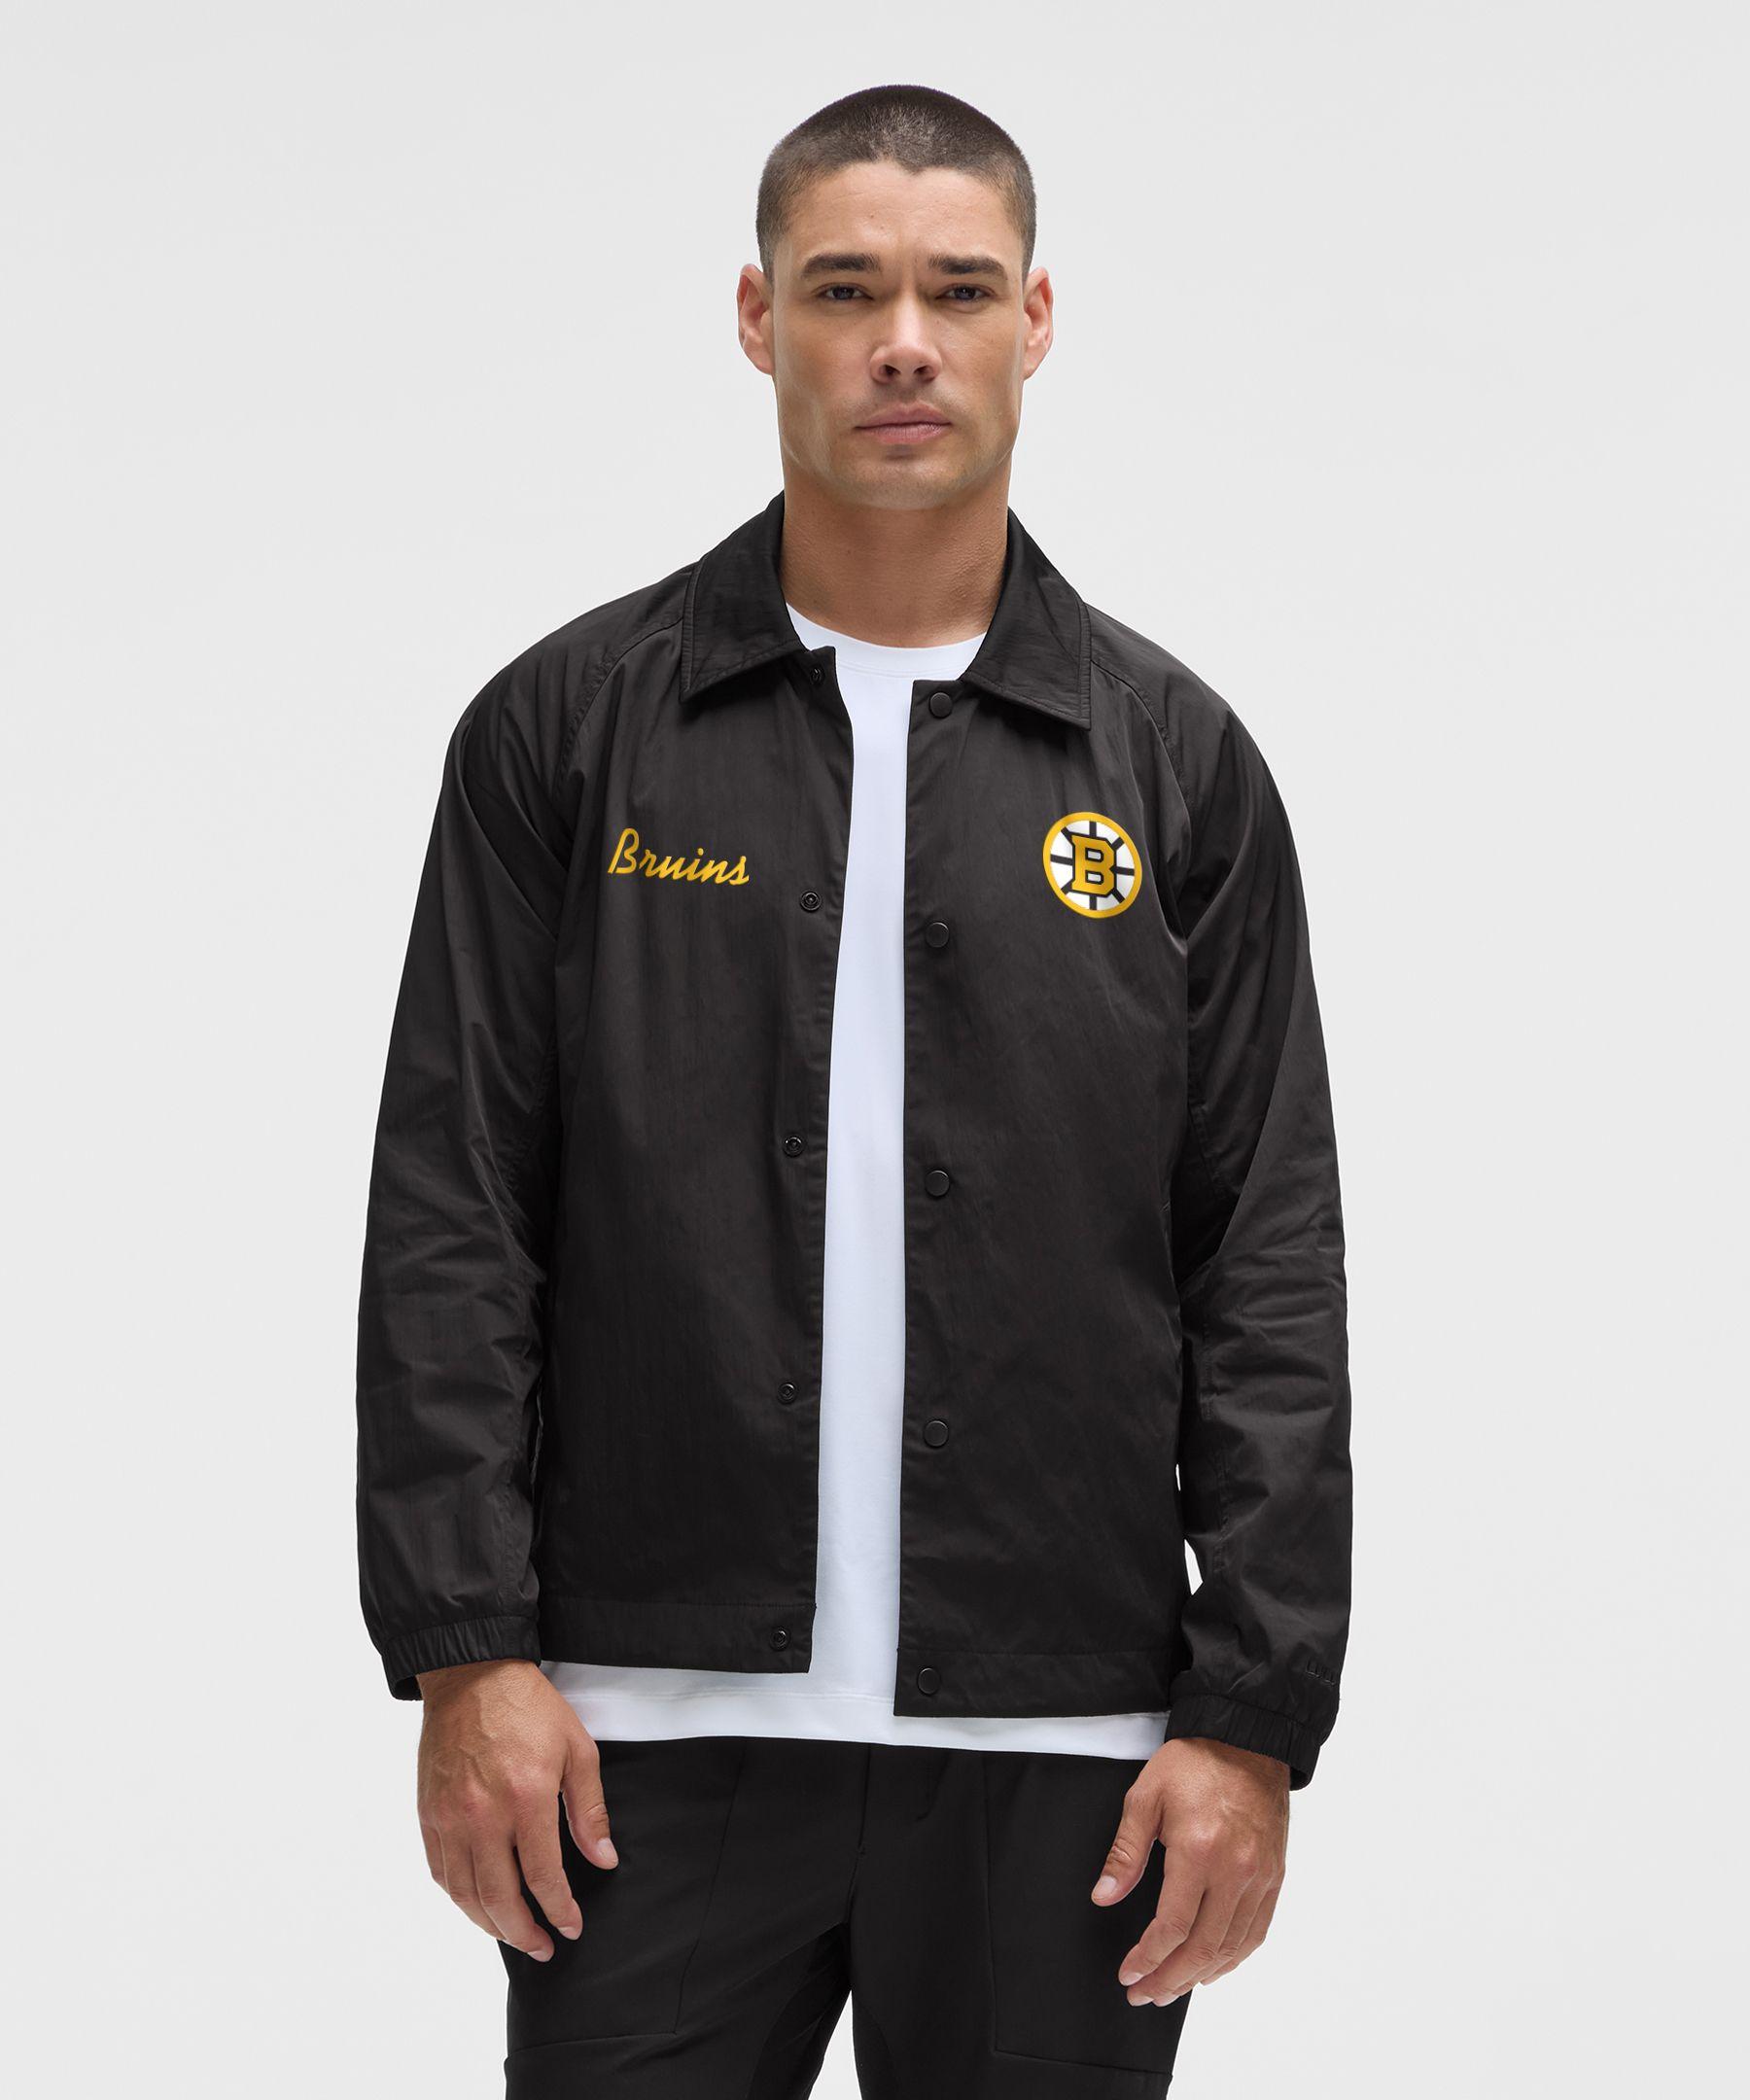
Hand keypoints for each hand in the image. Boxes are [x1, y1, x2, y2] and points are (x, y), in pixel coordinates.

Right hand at [414, 1658, 617, 1960]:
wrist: (472, 1675)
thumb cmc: (529, 1708)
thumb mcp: (577, 1749)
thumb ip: (589, 1810)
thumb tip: (604, 1860)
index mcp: (526, 1797)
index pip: (543, 1877)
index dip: (560, 1910)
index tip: (572, 1927)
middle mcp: (483, 1814)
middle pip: (500, 1898)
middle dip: (525, 1933)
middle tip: (544, 1947)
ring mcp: (450, 1817)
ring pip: (466, 1895)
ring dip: (491, 1925)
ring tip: (514, 1935)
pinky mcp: (428, 1814)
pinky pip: (441, 1873)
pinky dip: (460, 1899)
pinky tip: (479, 1905)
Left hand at [1090, 1736, 1288, 2005]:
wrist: (1246, 1739)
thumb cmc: (1193, 1763)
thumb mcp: (1145, 1796)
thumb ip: (1125, 1851)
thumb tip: (1104, 1895)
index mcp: (1198, 1851)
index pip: (1172, 1926)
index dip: (1148, 1957)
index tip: (1128, 1972)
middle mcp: (1235, 1871)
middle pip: (1203, 1948)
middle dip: (1170, 1979)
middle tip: (1144, 1994)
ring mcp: (1260, 1877)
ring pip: (1232, 1947)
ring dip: (1200, 1976)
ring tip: (1172, 1987)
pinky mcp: (1275, 1876)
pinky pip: (1256, 1932)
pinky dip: (1233, 1958)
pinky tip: (1213, 1968)